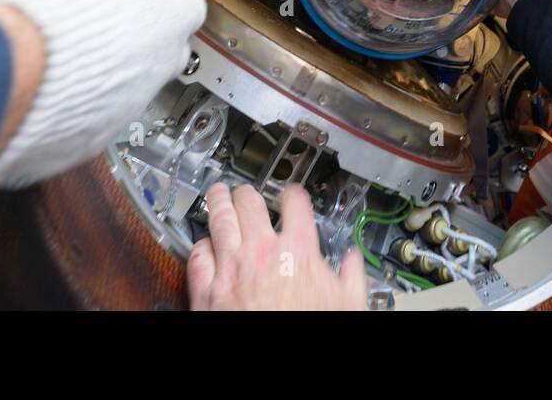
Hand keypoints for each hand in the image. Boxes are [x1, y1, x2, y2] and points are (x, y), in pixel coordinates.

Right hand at [0, 0, 205, 191]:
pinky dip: (71, 102)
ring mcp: (125, 109)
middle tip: (91, 18)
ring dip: (100, 69)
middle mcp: (157, 69)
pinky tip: (40, 82)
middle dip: (132, 35)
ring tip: (55, 48)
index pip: (185, 5)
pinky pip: (88, 117)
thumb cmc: (40, 6)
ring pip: (124, 85)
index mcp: (167, 18)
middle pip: (160, 49)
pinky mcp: (89, 141)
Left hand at [187, 184, 366, 310]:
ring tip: (217, 196)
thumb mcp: (346, 303)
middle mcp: (262, 252)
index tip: (290, 195)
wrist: (276, 360)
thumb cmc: (308, 328)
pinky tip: (204, 244)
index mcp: (297, 251)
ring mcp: (231, 268)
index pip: (295, 204)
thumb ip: (351, 277)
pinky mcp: (207, 290)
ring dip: (219, 204)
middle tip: (243, 190)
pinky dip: (200, 246)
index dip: (292, 194)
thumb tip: (353, 263)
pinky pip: (198, 256)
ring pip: (220, 220)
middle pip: (250, 204)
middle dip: (246, 193)